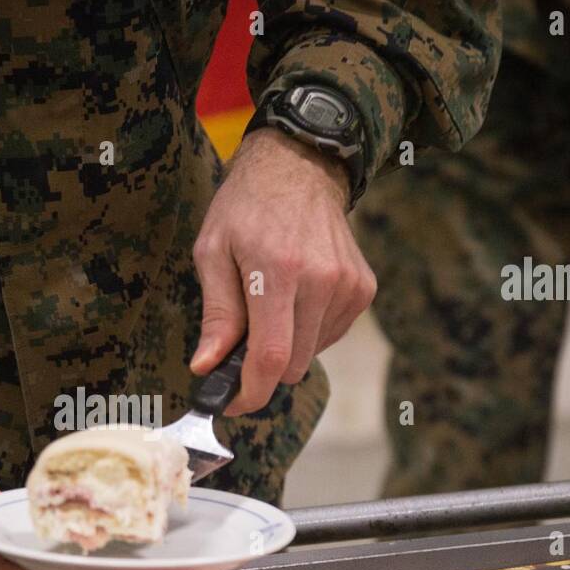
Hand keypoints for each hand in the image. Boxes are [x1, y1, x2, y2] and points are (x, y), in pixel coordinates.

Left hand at [190, 128, 375, 415]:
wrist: (299, 168)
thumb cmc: (246, 209)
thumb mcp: (213, 253)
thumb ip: (216, 315)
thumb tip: (207, 367)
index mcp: (278, 271)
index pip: (271, 355)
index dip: (250, 392)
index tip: (232, 402)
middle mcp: (321, 280)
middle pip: (292, 363)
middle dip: (262, 365)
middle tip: (242, 338)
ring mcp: (347, 285)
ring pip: (311, 354)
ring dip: (286, 344)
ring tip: (271, 302)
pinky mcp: (363, 288)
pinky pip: (330, 336)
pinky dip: (307, 330)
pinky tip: (295, 297)